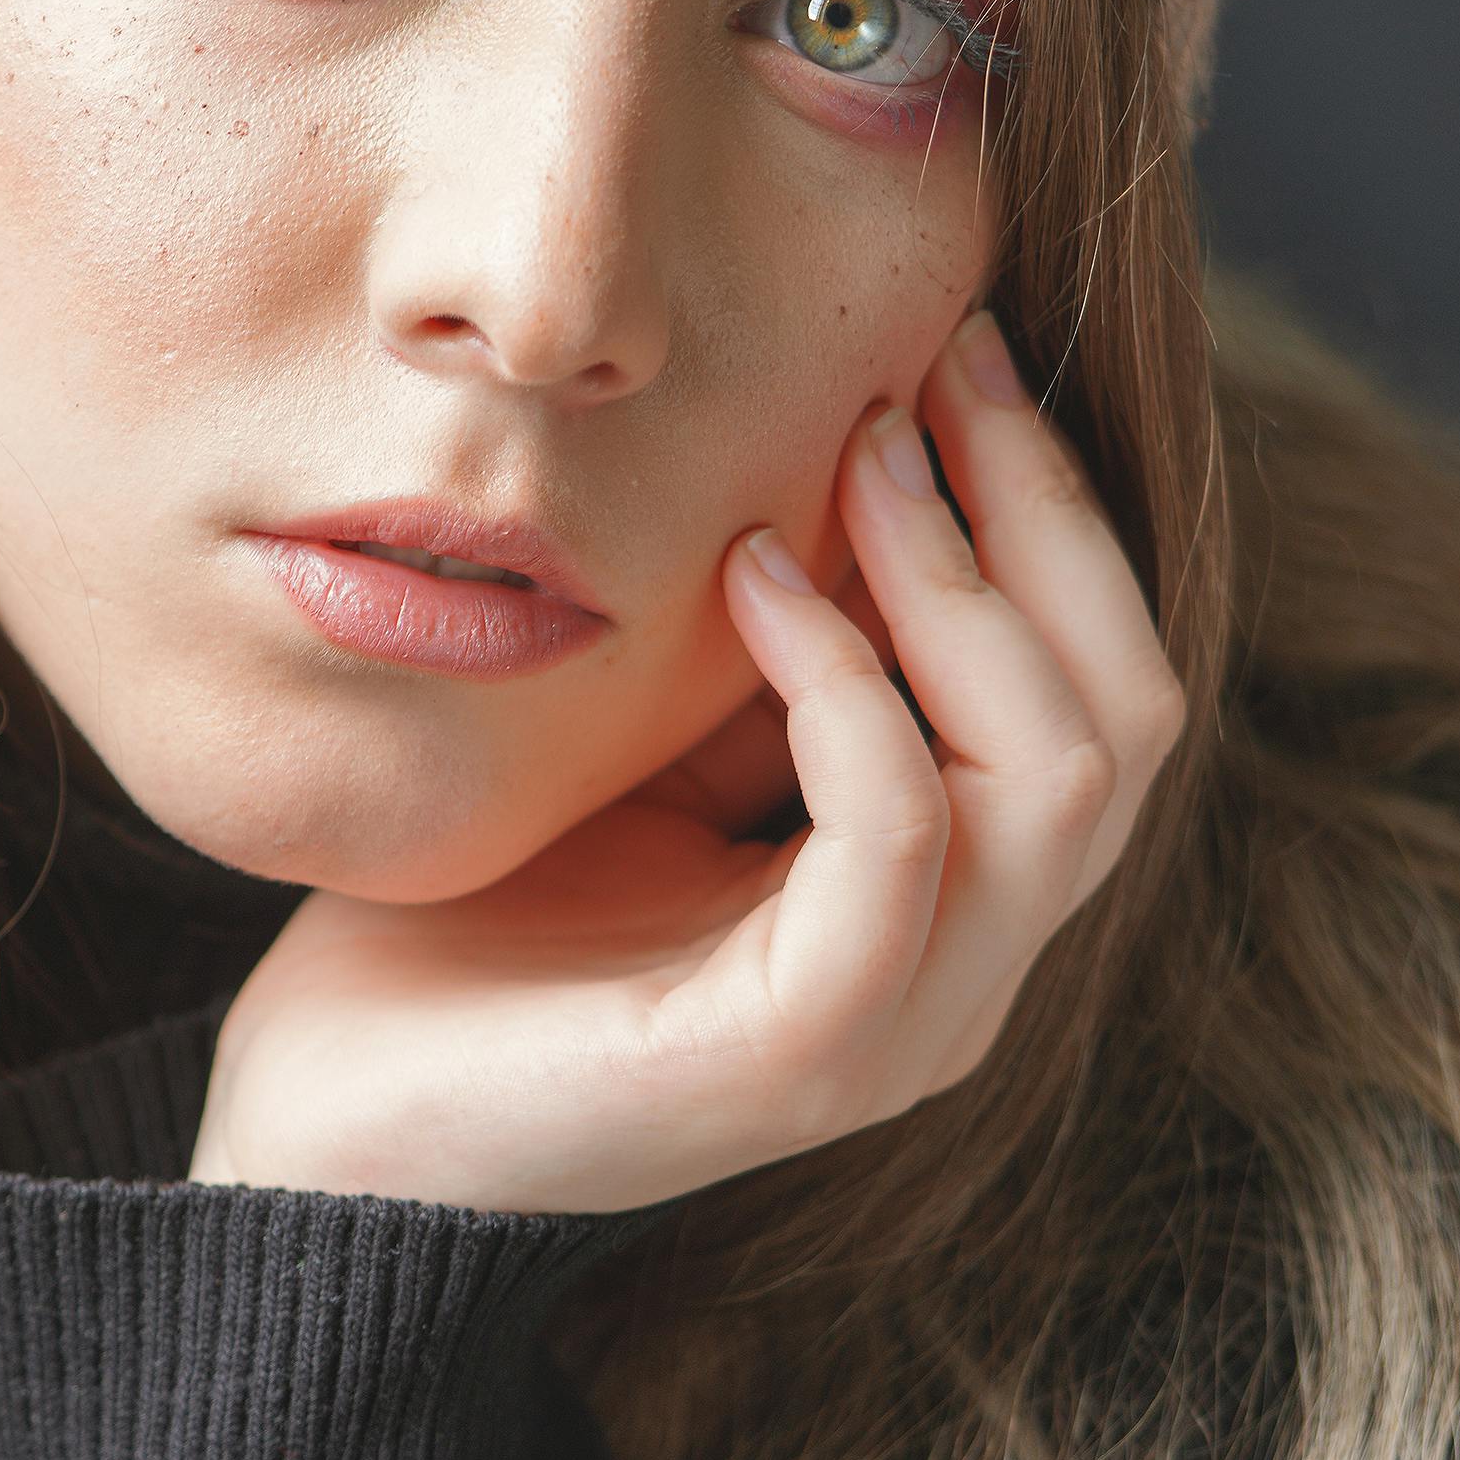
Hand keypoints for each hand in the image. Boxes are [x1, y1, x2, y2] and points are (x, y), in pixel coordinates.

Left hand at [185, 312, 1184, 1214]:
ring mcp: (902, 1021)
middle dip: (1043, 510)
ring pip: (1061, 774)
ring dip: (961, 579)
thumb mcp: (662, 738)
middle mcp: (966, 968)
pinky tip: (752, 580)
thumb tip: (843, 424)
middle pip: (1126, 711)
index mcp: (949, 895)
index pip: (1102, 680)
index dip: (1052, 503)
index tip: (958, 339)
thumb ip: (774, 640)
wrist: (332, 1119)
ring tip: (858, 448)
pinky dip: (846, 683)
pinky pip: (900, 833)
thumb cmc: (480, 920)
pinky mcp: (804, 1053)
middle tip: (940, 354)